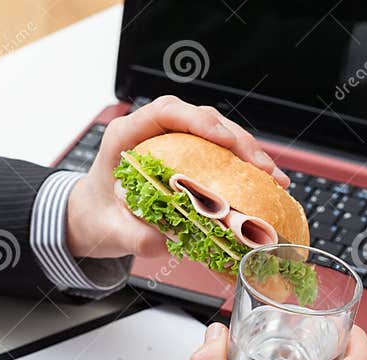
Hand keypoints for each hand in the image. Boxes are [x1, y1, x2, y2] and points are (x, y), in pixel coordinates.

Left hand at [65, 96, 289, 259]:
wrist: (93, 218)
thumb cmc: (96, 216)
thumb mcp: (107, 231)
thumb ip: (131, 235)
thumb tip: (161, 241)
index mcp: (126, 137)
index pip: (164, 111)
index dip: (196, 119)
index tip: (221, 138)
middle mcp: (153, 133)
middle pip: (201, 120)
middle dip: (237, 141)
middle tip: (262, 168)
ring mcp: (175, 144)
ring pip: (218, 135)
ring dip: (249, 154)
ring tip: (273, 179)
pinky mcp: (190, 159)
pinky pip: (221, 155)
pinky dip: (244, 169)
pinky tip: (266, 184)